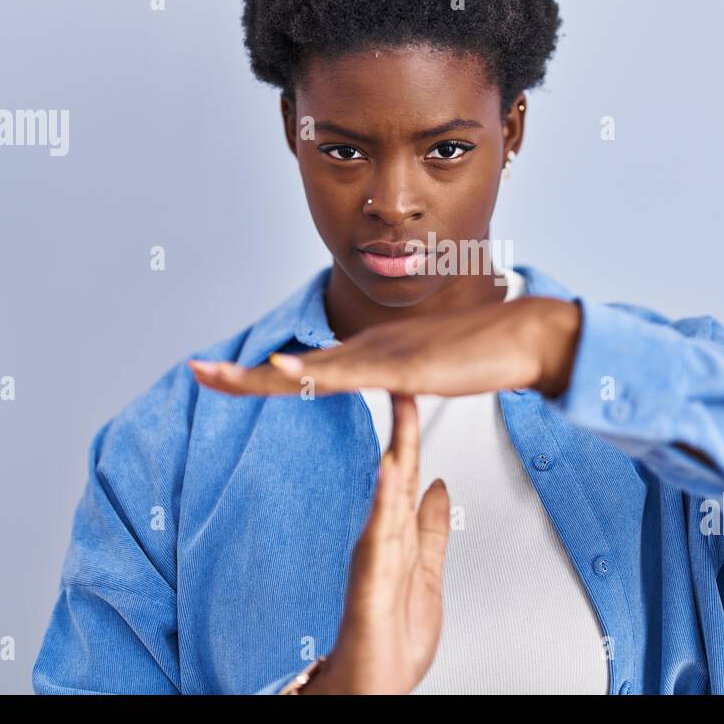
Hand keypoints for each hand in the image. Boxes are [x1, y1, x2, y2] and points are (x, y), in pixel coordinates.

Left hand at [188, 296, 581, 400]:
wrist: (527, 335)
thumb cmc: (485, 354)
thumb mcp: (431, 373)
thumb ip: (405, 379)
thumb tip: (390, 388)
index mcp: (373, 353)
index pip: (307, 367)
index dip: (261, 374)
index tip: (222, 375)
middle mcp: (369, 347)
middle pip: (294, 366)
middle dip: (241, 373)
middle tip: (196, 372)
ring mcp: (386, 355)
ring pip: (313, 368)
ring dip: (262, 374)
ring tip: (217, 375)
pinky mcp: (408, 367)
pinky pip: (354, 373)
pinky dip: (316, 373)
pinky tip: (288, 372)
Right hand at [303, 393, 450, 693]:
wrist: (369, 692)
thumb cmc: (390, 642)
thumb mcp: (426, 572)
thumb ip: (431, 529)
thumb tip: (440, 486)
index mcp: (397, 537)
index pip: (405, 472)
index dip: (412, 430)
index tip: (414, 386)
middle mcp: (382, 543)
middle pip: (395, 477)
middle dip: (402, 429)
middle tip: (403, 379)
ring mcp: (374, 565)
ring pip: (385, 503)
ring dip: (394, 460)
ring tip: (399, 419)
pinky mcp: (370, 590)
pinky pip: (378, 544)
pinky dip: (385, 508)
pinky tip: (391, 478)